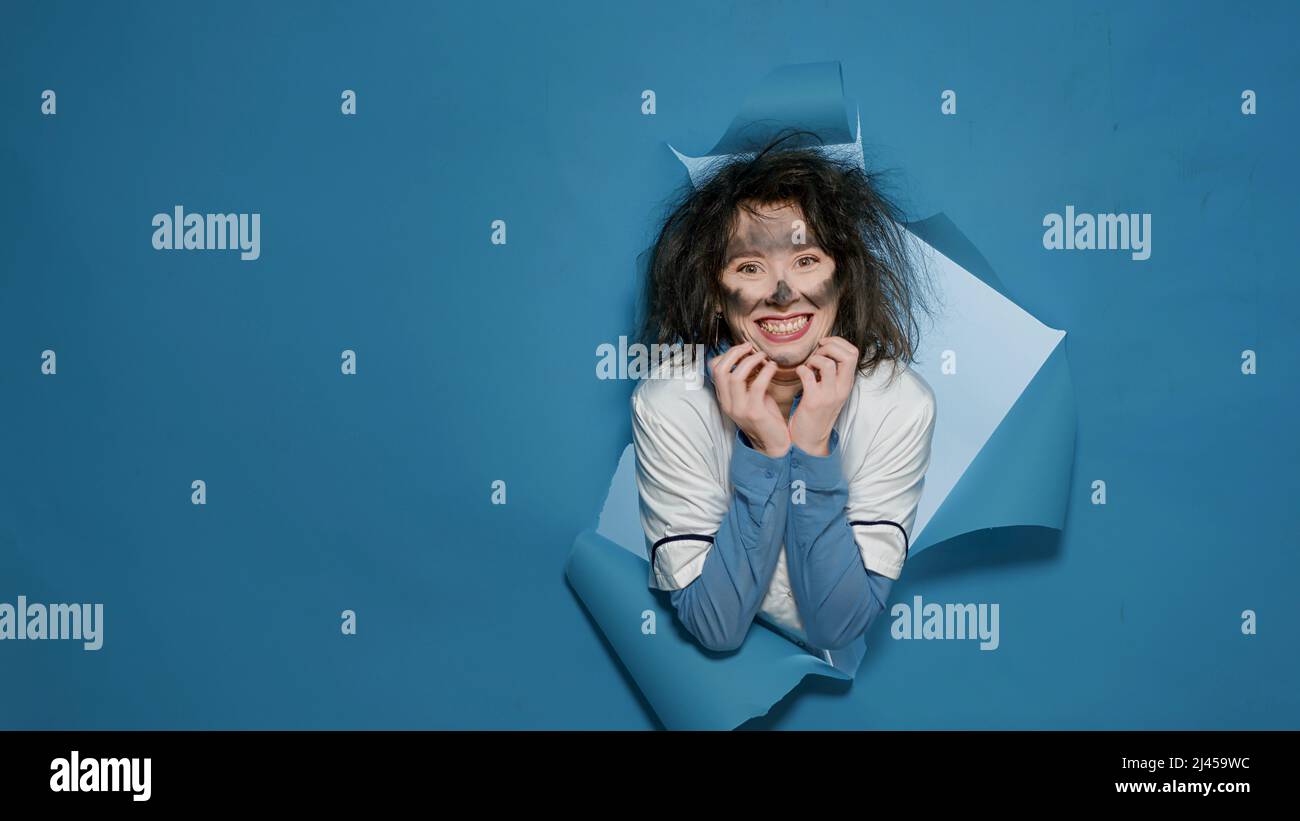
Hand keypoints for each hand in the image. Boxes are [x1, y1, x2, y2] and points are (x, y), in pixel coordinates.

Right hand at [709, 342, 789, 457]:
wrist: (775, 444)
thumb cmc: (766, 418)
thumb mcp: (751, 397)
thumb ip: (747, 381)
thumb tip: (750, 356)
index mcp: (725, 399)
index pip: (714, 370)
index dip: (727, 354)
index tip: (744, 349)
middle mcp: (728, 404)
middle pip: (721, 370)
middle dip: (735, 353)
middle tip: (750, 348)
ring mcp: (739, 409)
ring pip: (736, 376)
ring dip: (751, 361)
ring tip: (763, 356)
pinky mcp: (754, 412)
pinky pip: (757, 385)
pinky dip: (766, 371)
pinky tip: (773, 367)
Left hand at [789, 336, 857, 455]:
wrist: (810, 440)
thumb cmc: (816, 413)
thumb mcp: (830, 391)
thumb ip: (831, 373)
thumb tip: (823, 349)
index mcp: (847, 384)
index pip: (854, 353)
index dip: (838, 342)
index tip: (823, 345)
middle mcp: (841, 389)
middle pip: (848, 355)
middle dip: (829, 346)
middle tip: (816, 354)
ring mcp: (829, 395)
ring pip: (828, 364)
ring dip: (814, 359)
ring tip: (808, 367)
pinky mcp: (813, 401)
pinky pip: (808, 375)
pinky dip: (801, 370)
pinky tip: (799, 374)